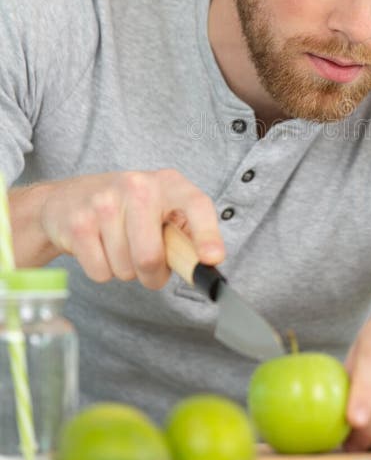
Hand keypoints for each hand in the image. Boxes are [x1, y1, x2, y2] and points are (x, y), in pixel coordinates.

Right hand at [38, 169, 223, 288]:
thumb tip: (206, 266)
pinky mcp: (78, 223)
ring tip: (119, 245)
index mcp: (168, 183)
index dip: (207, 234)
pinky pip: (100, 273)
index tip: (212, 259)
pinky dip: (102, 270)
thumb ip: (184, 236)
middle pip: (151, 256)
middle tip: (149, 266)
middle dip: (152, 276)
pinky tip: (99, 246)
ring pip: (125, 269)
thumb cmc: (127, 211)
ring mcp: (104, 202)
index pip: (196, 204)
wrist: (68, 199)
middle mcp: (137, 186)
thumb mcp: (161, 210)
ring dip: (125, 270)